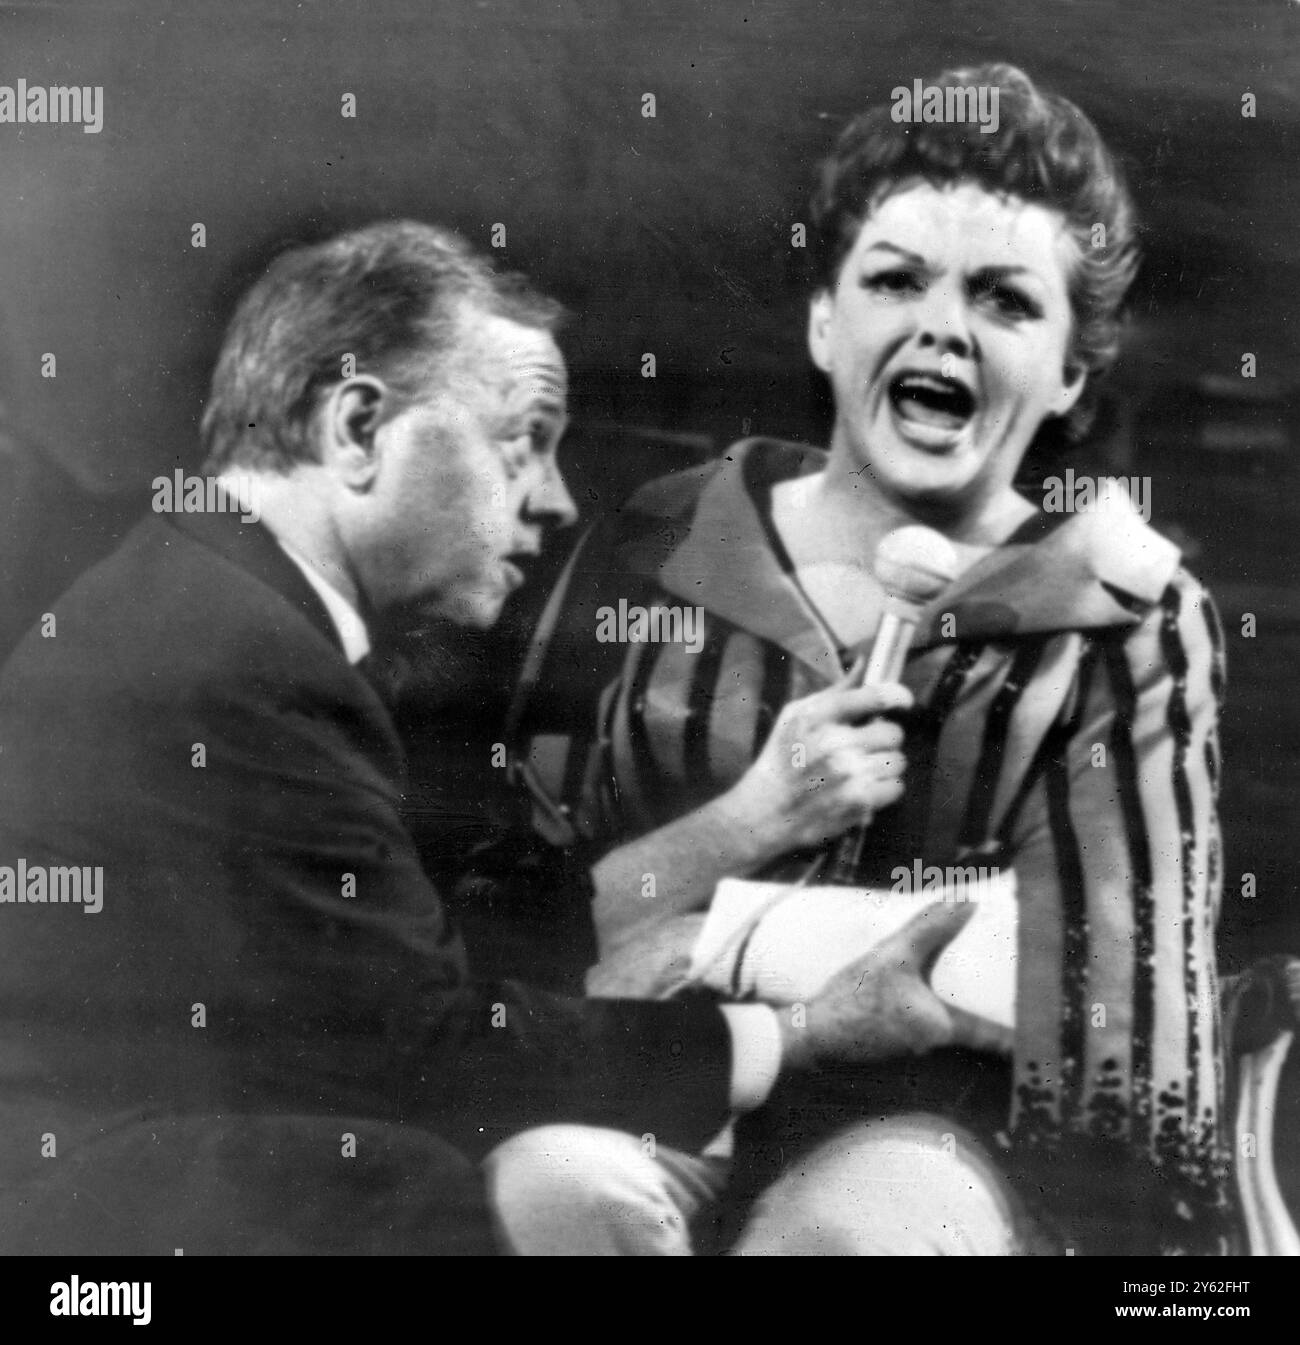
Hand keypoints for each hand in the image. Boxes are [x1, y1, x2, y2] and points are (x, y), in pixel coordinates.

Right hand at [718, 660, 911, 857]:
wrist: (764, 812)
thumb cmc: (780, 760)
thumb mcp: (794, 716)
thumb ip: (832, 693)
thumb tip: (863, 666)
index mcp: (818, 717)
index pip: (875, 696)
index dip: (897, 696)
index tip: (903, 701)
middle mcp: (835, 743)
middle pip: (893, 733)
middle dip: (883, 740)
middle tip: (866, 748)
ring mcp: (849, 774)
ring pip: (898, 761)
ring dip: (884, 766)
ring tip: (862, 771)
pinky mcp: (859, 802)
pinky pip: (896, 787)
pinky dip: (884, 790)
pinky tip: (864, 790)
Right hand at [776, 901, 1013, 1072]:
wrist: (809, 1037)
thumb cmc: (852, 1000)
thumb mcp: (892, 956)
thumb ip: (930, 927)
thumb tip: (967, 901)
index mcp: (943, 1027)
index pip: (996, 1036)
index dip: (1022, 1032)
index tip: (1047, 1027)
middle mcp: (934, 1046)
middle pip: (976, 1033)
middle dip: (991, 1015)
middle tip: (1010, 992)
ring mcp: (912, 1052)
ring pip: (949, 1032)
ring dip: (959, 1014)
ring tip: (968, 987)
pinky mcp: (891, 1048)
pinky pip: (923, 1032)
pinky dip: (931, 1016)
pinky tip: (920, 996)